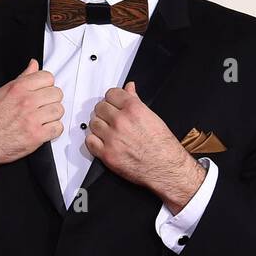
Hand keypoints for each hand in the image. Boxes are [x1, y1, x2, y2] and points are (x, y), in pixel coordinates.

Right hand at [0, 59, 62, 194]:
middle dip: (51, 99)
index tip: (44, 90)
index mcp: (18, 88)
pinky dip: (54, 129)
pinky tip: (45, 128)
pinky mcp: (36, 136)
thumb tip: (33, 65)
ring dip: (54, 115)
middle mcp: (26, 102)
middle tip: (44, 106)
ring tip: (44, 118)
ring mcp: (32, 119)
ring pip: (59, 110)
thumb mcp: (1, 92)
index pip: (48, 77)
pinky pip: (58, 128)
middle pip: (56, 93)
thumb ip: (22, 78)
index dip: (47, 84)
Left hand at [86, 81, 204, 210]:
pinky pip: (89, 141)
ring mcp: (112, 138)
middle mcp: (121, 122)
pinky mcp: (107, 154)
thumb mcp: (152, 117)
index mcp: (133, 109)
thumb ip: (136, 100)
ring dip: (99, 126)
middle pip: (99, 107)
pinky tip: (103, 141)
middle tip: (111, 118)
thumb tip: (129, 88)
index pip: (111, 94)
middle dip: (105, 112)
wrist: (165, 168)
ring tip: (108, 131)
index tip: (113, 103)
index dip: (112, 99)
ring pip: (93, 123)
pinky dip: (94, 141)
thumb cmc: (162, 145)